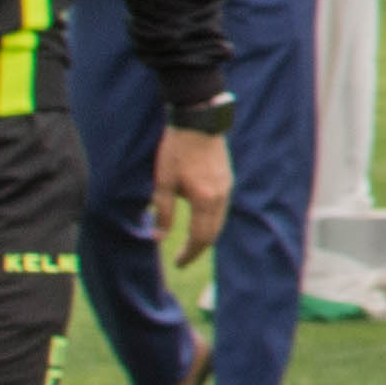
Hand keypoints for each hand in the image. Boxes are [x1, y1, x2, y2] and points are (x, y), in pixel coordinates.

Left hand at [156, 121, 232, 266]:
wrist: (198, 121)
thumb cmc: (176, 150)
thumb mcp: (163, 182)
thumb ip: (164, 212)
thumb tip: (159, 238)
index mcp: (205, 200)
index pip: (200, 238)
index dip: (189, 254)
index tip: (177, 264)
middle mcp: (221, 196)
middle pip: (214, 233)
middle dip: (199, 248)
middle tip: (183, 257)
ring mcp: (227, 186)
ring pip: (220, 221)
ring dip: (206, 234)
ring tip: (190, 241)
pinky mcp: (227, 178)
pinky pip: (222, 208)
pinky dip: (211, 220)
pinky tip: (200, 218)